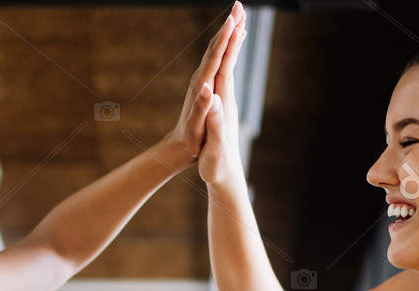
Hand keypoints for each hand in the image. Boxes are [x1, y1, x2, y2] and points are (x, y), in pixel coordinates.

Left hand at [165, 3, 242, 165]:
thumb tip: (207, 89)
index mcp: (203, 86)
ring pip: (216, 50)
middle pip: (216, 47)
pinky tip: (233, 41)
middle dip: (228, 26)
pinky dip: (227, 47)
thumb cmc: (191, 140)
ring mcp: (203, 80)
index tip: (234, 19)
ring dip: (227, 32)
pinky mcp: (205, 84)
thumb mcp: (197, 127)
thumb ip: (202, 108)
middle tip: (239, 5)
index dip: (226, 38)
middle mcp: (201, 79)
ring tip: (239, 16)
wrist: (179, 147)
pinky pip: (218, 60)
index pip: (216, 57)